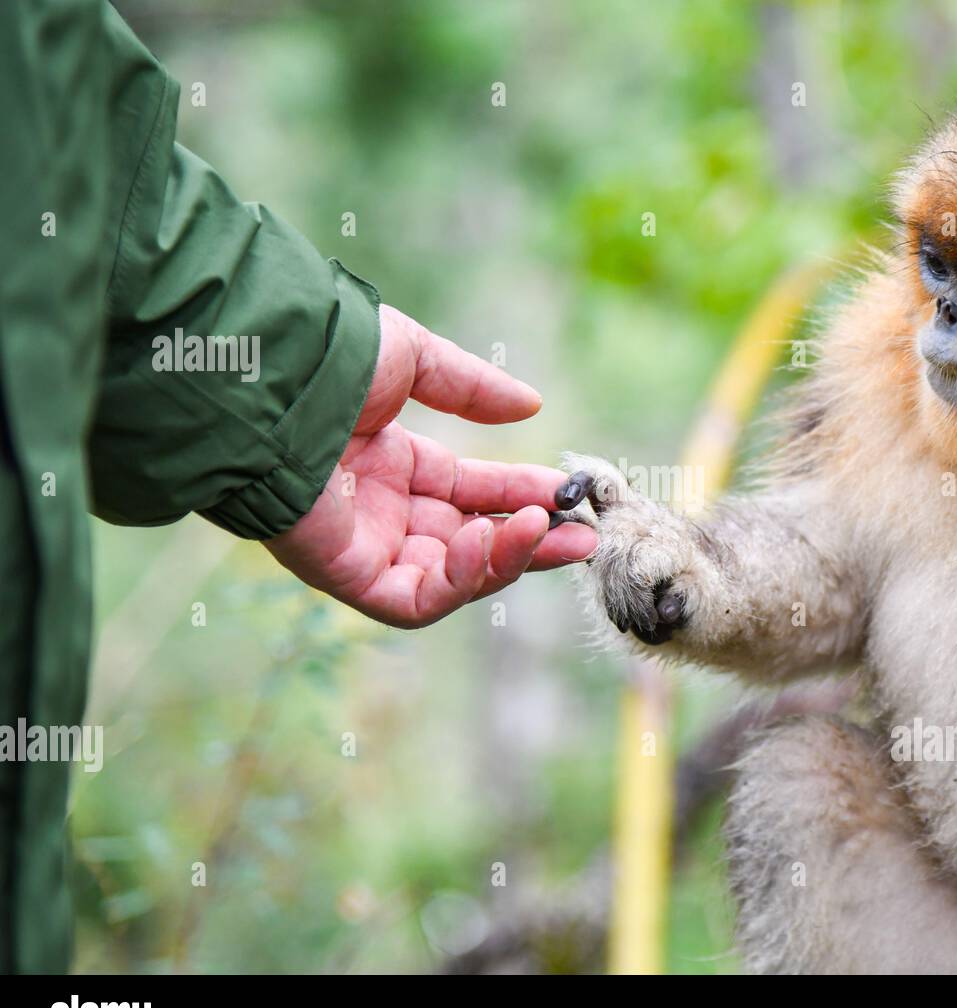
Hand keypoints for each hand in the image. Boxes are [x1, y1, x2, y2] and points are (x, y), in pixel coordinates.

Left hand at [266, 305, 596, 626]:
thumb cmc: (328, 354)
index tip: (569, 495)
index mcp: (388, 462)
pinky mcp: (342, 573)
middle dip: (528, 541)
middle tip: (582, 536)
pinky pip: (412, 598)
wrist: (268, 371)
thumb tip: (532, 403)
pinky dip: (458, 581)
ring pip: (448, 578)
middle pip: (467, 542)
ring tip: (548, 533)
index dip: (520, 495)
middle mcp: (376, 509)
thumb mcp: (413, 360)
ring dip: (504, 560)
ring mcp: (360, 544)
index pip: (468, 493)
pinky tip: (488, 543)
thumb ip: (470, 389)